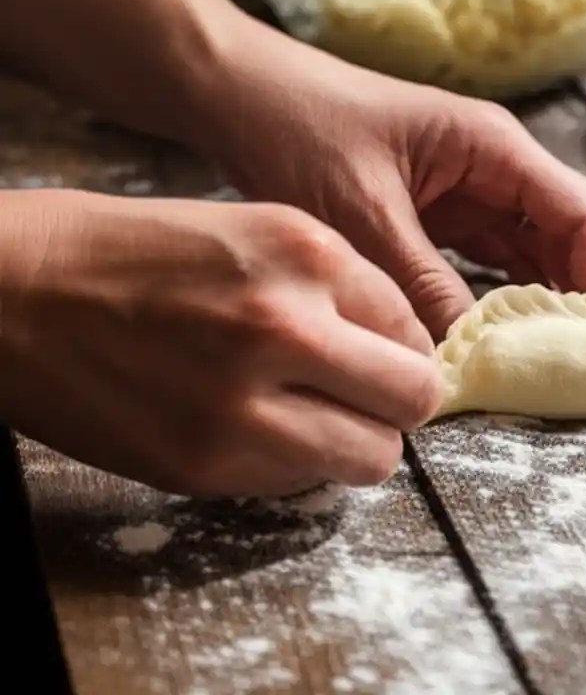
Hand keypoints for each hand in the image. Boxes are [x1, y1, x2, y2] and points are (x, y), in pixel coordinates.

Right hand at [0, 190, 440, 496]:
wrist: (12, 292)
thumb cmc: (132, 255)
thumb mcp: (255, 231)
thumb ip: (339, 287)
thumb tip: (404, 348)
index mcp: (307, 254)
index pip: (417, 329)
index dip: (401, 348)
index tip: (378, 357)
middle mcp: (286, 326)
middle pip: (415, 398)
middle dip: (399, 401)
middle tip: (365, 396)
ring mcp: (246, 402)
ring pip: (374, 457)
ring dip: (356, 443)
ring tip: (312, 417)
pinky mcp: (207, 462)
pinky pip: (302, 482)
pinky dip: (295, 464)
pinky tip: (255, 429)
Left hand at [193, 35, 585, 338]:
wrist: (244, 97)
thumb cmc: (298, 130)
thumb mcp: (360, 215)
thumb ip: (419, 284)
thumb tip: (465, 357)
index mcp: (494, 148)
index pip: (585, 215)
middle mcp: (502, 167)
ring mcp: (483, 193)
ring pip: (556, 250)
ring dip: (567, 301)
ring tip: (567, 362)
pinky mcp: (457, 219)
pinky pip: (511, 263)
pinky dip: (522, 303)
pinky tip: (517, 344)